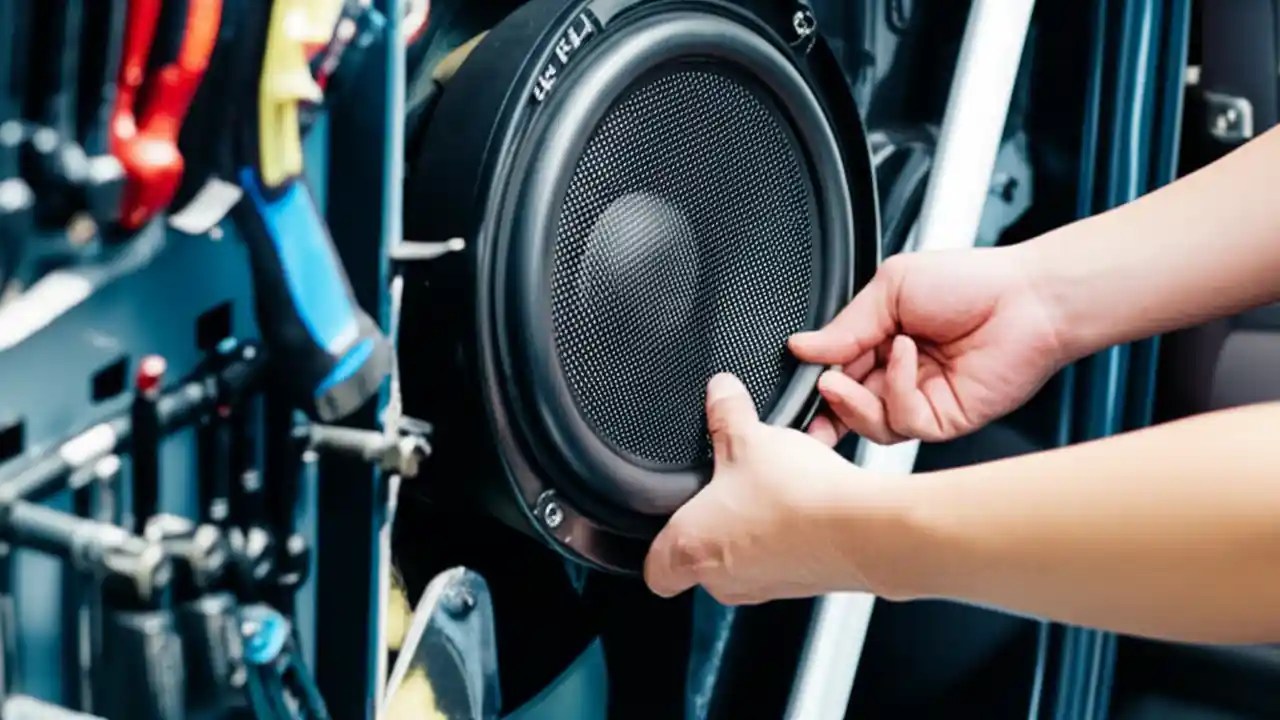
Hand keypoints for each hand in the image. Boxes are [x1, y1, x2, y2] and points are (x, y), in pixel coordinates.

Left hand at [644, 374, 893, 604]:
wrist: (861, 530)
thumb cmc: (795, 498)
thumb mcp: (750, 440)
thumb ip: (726, 413)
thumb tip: (719, 391)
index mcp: (690, 548)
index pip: (654, 571)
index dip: (657, 546)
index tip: (670, 523)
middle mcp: (723, 580)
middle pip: (701, 560)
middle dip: (715, 523)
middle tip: (728, 489)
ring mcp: (764, 586)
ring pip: (745, 558)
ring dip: (754, 527)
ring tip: (773, 487)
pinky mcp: (802, 585)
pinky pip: (784, 558)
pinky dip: (790, 534)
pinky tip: (806, 500)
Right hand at [790, 247, 1066, 444]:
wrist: (1028, 298)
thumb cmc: (973, 282)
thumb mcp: (891, 286)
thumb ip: (845, 324)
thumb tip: (803, 347)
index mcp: (882, 343)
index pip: (837, 372)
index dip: (815, 380)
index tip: (797, 378)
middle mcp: (899, 376)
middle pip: (847, 407)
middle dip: (826, 404)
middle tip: (818, 386)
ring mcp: (921, 400)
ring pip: (869, 424)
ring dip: (852, 403)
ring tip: (844, 376)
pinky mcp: (943, 420)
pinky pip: (904, 422)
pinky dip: (897, 390)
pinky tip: (905, 356)